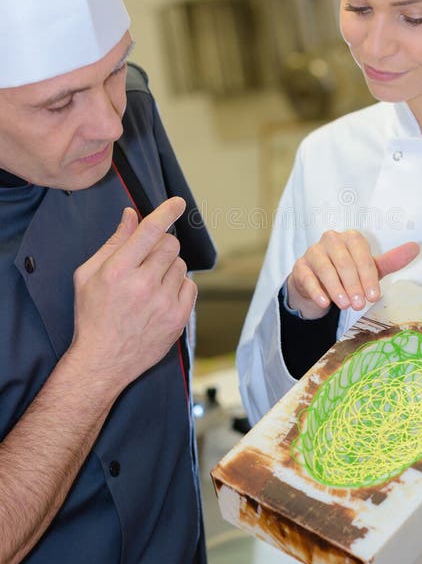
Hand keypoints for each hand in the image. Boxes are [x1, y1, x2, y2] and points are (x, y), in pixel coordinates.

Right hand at [70, 197, 196, 395]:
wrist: (102, 360)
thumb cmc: (92, 316)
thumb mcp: (88, 275)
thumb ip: (113, 243)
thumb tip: (131, 215)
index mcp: (117, 271)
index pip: (149, 231)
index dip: (166, 212)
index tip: (177, 203)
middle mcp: (142, 285)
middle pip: (170, 245)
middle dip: (161, 246)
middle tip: (147, 261)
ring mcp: (163, 303)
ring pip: (180, 265)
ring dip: (168, 268)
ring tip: (150, 285)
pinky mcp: (177, 318)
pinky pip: (190, 286)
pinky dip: (179, 287)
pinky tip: (161, 298)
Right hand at [286, 229, 418, 319]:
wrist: (317, 282)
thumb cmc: (347, 273)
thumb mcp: (369, 268)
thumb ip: (390, 261)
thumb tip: (415, 248)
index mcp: (351, 238)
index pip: (361, 254)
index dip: (368, 276)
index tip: (374, 296)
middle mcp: (331, 240)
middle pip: (343, 261)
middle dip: (353, 284)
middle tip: (359, 304)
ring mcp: (313, 252)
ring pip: (325, 268)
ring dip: (336, 288)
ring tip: (344, 305)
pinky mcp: (300, 266)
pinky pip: (308, 277)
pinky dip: (316, 290)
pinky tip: (324, 303)